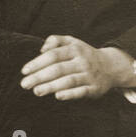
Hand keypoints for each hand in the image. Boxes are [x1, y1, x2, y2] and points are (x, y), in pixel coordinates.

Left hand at [19, 35, 135, 100]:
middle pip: (58, 69)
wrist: (111, 66)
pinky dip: (70, 94)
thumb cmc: (83, 54)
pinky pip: (82, 91)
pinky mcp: (94, 88)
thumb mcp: (72, 42)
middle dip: (39, 77)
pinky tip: (58, 96)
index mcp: (75, 49)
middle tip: (24, 84)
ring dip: (51, 86)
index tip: (24, 71)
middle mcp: (82, 62)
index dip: (37, 63)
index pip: (53, 55)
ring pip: (69, 81)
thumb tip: (42, 49)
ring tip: (36, 91)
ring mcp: (89, 75)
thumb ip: (55, 40)